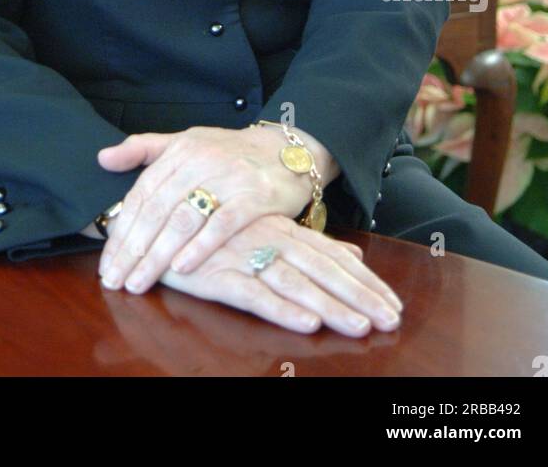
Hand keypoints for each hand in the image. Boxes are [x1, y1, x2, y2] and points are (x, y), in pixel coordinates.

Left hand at [97, 125, 318, 292]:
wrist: (287, 151)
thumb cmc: (229, 153)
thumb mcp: (186, 142)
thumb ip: (143, 149)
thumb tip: (102, 158)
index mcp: (180, 150)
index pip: (142, 193)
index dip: (121, 228)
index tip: (107, 260)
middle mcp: (200, 160)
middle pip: (157, 210)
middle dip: (132, 249)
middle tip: (115, 279)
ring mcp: (228, 178)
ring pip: (184, 219)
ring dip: (158, 254)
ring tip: (139, 281)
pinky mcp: (255, 197)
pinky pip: (223, 224)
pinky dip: (200, 246)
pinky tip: (181, 268)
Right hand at [155, 212, 402, 335]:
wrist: (153, 220)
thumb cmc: (213, 229)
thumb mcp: (265, 229)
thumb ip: (308, 241)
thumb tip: (354, 254)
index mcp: (282, 230)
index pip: (332, 255)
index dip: (364, 281)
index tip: (394, 304)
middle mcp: (269, 241)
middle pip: (322, 270)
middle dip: (359, 296)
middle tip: (391, 320)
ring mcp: (244, 257)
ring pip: (296, 283)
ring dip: (329, 306)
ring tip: (361, 326)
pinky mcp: (218, 276)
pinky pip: (254, 295)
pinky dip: (280, 308)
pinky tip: (305, 322)